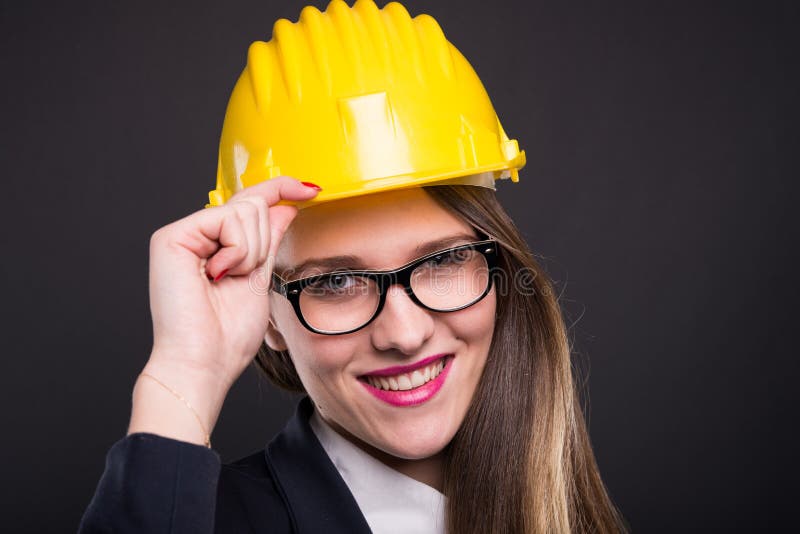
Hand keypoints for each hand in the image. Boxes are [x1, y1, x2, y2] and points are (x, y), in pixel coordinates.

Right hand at [129, 177, 319, 442]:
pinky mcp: (171, 237)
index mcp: (214, 246)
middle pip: (252, 203)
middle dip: (263, 242)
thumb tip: (285, 209)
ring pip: (245, 210)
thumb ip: (268, 243)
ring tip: (228, 279)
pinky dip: (238, 250)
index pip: (249, 204)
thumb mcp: (260, 279)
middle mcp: (195, 236)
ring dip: (251, 251)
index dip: (281, 189)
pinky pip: (228, 220)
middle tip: (244, 276)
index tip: (311, 189)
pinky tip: (219, 274)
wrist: (204, 364)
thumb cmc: (226, 337)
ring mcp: (182, 235)